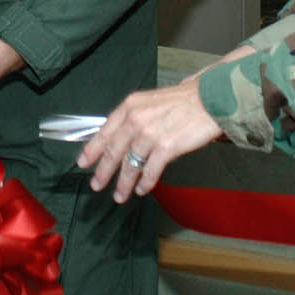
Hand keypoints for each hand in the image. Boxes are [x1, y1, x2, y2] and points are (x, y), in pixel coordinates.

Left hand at [77, 74, 223, 202]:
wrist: (211, 98)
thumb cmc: (185, 100)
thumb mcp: (152, 101)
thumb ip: (135, 117)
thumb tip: (122, 138)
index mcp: (131, 106)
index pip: (105, 131)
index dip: (92, 149)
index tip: (83, 162)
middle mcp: (136, 119)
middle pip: (113, 151)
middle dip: (103, 171)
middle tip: (96, 185)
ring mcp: (151, 134)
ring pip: (130, 165)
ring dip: (124, 183)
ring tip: (120, 195)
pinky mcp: (167, 147)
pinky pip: (150, 171)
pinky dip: (145, 183)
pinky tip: (142, 190)